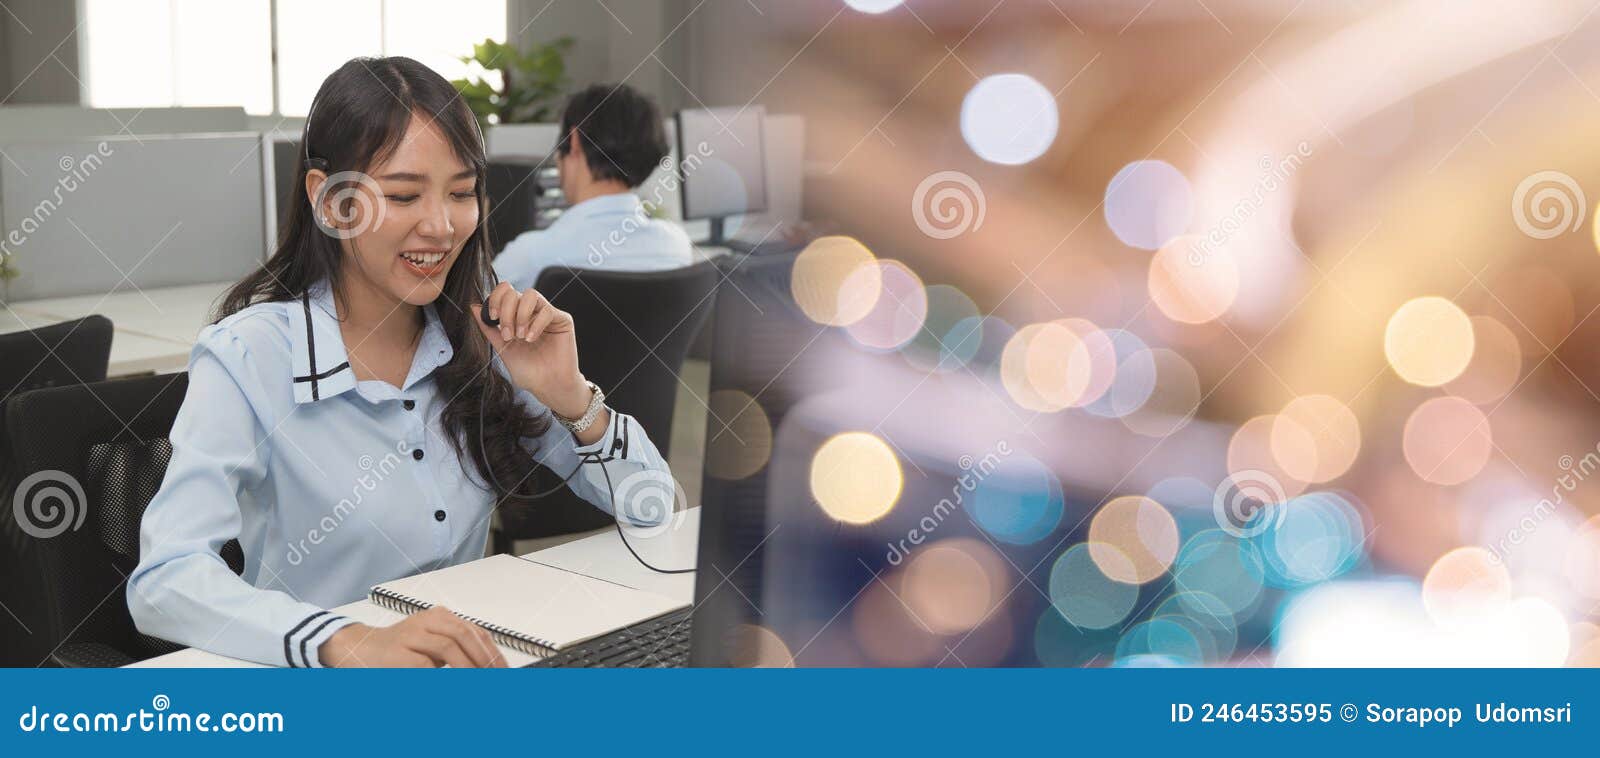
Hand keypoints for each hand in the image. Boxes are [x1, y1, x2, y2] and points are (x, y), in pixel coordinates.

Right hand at [319, 606, 506, 667]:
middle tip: (496, 678)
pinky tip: (452, 684)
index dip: (493, 652)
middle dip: (485, 659)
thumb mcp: (431, 646)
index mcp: (440, 617)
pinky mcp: (399, 653)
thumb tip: (486, 669)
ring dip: (468, 667)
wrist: (358, 648)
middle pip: (465, 636)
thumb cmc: (397, 649)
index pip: (475, 632)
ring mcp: (412, 635)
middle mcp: (427, 621)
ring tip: (480, 681)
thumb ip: (457, 652)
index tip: (505, 671)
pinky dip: (442, 676)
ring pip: (449, 647)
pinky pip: (426, 666)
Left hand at [476, 282, 590, 416]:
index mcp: (516, 316)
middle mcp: (531, 312)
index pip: (505, 292)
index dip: (495, 299)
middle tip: (508, 335)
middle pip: (514, 292)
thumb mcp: (502, 348)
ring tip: (520, 337)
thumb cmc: (528, 371)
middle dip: (506, 312)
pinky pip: (547, 310)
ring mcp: (546, 314)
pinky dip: (536, 324)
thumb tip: (474, 306)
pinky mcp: (562, 320)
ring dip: (521, 315)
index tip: (493, 317)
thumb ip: (488, 328)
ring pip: (531, 295)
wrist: (548, 386)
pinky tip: (531, 339)